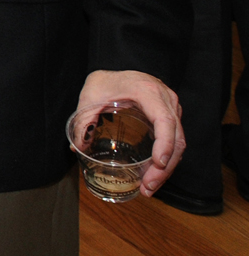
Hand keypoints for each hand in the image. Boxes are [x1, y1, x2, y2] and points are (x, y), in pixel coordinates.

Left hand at [74, 69, 184, 196]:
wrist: (117, 68)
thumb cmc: (105, 80)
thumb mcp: (90, 95)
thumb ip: (83, 120)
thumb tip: (77, 148)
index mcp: (149, 92)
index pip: (165, 120)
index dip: (164, 144)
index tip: (158, 163)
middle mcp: (167, 100)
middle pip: (176, 138)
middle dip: (164, 167)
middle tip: (148, 187)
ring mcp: (172, 108)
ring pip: (178, 143)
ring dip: (166, 168)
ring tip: (148, 187)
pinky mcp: (171, 117)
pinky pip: (173, 140)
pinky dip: (165, 159)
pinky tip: (151, 174)